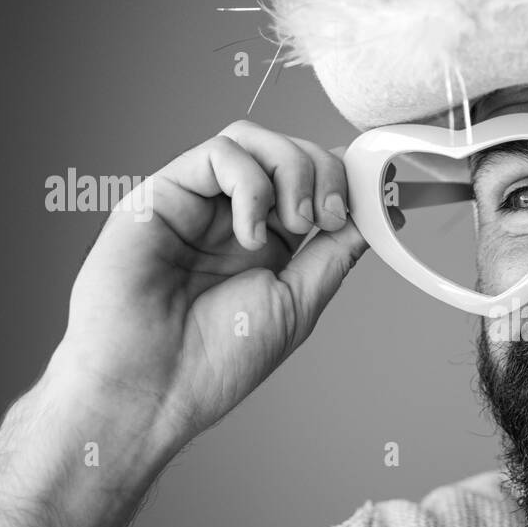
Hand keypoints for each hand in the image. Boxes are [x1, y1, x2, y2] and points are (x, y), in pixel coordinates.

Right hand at [50, 120, 364, 445]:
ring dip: (291, 170)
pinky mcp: (162, 194)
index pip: (312, 184)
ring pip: (252, 139)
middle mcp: (232, 219)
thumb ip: (334, 253)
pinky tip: (249, 234)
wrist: (154, 386)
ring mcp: (198, 203)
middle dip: (324, 173)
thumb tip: (372, 215)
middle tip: (326, 219)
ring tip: (293, 223)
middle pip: (288, 152)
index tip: (373, 205)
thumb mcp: (298, 303)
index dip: (345, 182)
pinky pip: (218, 154)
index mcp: (268, 246)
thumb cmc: (215, 361)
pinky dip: (251, 185)